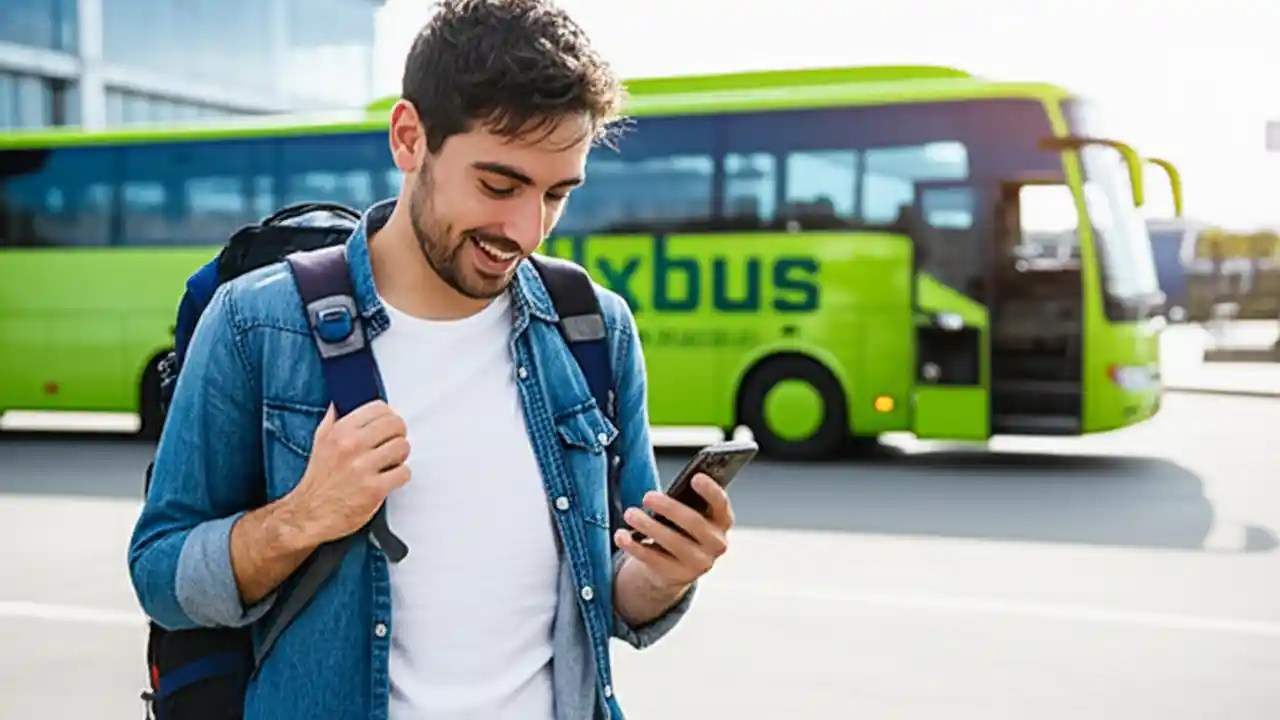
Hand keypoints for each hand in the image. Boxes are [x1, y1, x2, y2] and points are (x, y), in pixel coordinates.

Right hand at [282, 400, 410, 546]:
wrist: (309, 514)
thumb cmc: (318, 480)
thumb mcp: (320, 442)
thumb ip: (333, 420)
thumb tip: (340, 402)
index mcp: (340, 432)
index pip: (379, 408)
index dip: (388, 417)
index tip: (387, 426)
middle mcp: (351, 446)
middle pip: (395, 425)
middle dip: (398, 434)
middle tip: (392, 444)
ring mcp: (363, 467)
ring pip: (402, 447)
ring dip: (401, 456)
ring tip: (391, 462)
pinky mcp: (374, 488)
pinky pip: (404, 472)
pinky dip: (401, 476)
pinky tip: (390, 478)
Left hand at [614, 473, 733, 590]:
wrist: (675, 566)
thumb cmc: (681, 528)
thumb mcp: (688, 514)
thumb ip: (684, 503)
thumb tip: (660, 495)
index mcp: (722, 521)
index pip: (721, 504)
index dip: (710, 491)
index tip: (695, 477)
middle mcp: (716, 544)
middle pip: (694, 523)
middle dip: (669, 508)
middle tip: (647, 496)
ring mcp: (699, 563)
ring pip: (673, 542)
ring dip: (648, 526)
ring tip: (630, 514)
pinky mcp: (678, 576)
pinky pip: (654, 560)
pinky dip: (634, 546)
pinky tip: (621, 536)